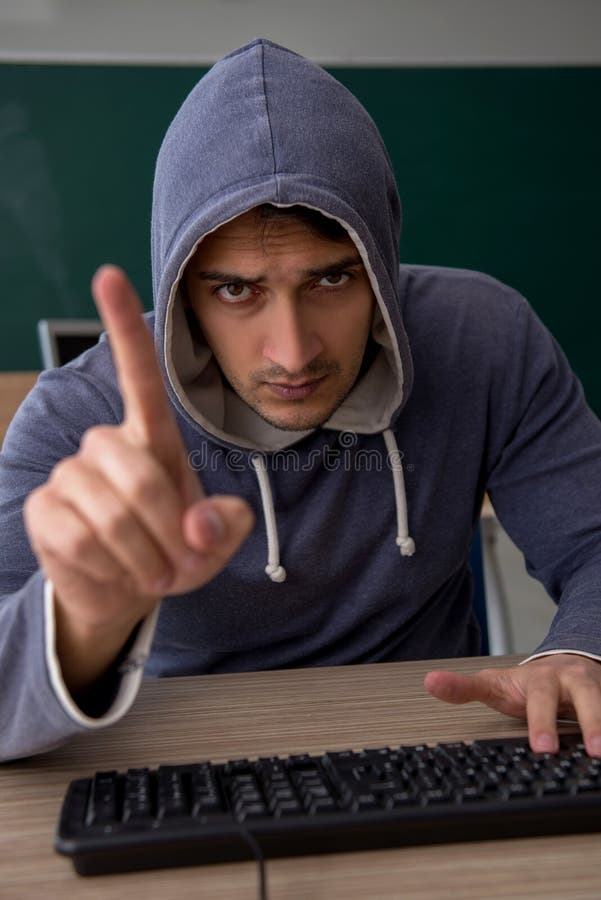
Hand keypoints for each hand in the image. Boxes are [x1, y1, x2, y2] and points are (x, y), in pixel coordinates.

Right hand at [24, 265, 253, 692]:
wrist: (125, 592)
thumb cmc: (174, 552)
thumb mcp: (215, 542)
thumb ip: (226, 527)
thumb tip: (200, 526)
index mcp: (152, 437)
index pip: (140, 375)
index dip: (124, 327)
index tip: (109, 275)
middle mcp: (106, 444)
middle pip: (141, 475)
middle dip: (169, 531)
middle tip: (178, 563)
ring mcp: (71, 474)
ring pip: (114, 514)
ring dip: (145, 557)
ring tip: (149, 569)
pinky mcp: (43, 508)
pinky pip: (83, 540)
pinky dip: (113, 570)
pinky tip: (114, 570)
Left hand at [424, 653, 600, 756]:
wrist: (566, 665)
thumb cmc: (528, 684)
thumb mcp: (495, 684)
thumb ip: (464, 688)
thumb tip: (429, 683)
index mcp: (543, 679)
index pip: (540, 699)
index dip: (541, 722)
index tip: (542, 747)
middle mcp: (573, 682)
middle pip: (585, 698)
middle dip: (590, 723)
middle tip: (594, 752)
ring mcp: (596, 689)